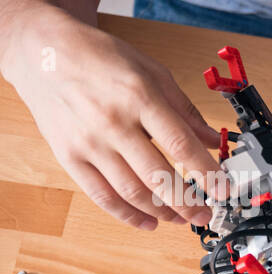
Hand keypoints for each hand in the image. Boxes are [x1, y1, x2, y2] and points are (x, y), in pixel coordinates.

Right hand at [1, 6, 221, 229]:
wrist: (44, 52)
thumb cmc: (100, 59)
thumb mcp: (152, 72)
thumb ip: (185, 110)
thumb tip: (213, 140)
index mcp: (140, 97)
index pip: (181, 145)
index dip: (207, 173)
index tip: (225, 190)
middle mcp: (113, 122)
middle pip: (158, 177)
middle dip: (188, 203)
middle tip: (206, 215)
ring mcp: (89, 143)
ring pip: (131, 192)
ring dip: (162, 212)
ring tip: (182, 219)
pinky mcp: (69, 156)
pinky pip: (101, 195)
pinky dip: (128, 215)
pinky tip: (148, 222)